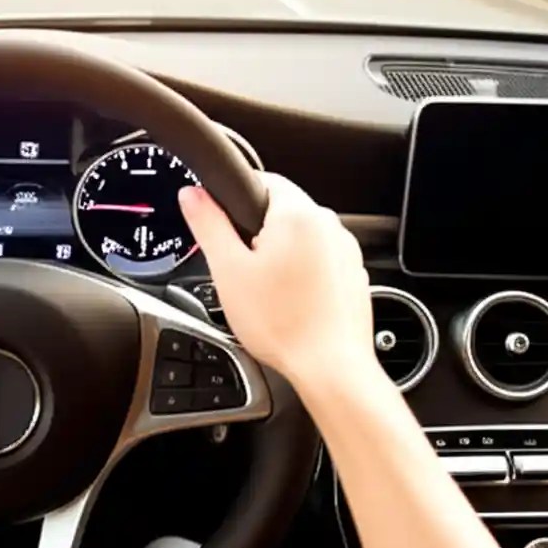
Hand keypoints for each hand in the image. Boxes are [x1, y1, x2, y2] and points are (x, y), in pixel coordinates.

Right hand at [178, 174, 373, 387]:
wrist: (331, 368)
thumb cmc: (284, 324)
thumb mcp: (228, 271)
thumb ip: (208, 224)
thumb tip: (193, 194)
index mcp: (297, 213)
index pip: (262, 179)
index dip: (236, 201)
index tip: (224, 228)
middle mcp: (329, 224)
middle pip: (281, 211)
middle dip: (257, 235)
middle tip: (243, 271)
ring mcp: (346, 250)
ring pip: (300, 239)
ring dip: (281, 257)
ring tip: (269, 295)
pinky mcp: (354, 274)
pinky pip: (320, 262)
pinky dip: (303, 276)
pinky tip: (291, 305)